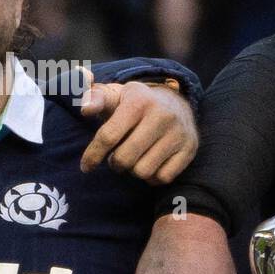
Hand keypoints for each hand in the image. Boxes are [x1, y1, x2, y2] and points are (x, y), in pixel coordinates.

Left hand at [79, 74, 197, 183]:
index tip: (86, 167)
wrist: (177, 103)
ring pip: (143, 171)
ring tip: (134, 159)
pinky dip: (152, 177)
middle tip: (116, 158)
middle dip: (115, 163)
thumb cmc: (136, 104)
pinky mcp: (190, 148)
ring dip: (133, 170)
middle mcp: (162, 115)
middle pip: (125, 159)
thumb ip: (95, 99)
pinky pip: (163, 177)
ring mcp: (178, 133)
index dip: (93, 155)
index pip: (108, 136)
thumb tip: (85, 109)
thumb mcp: (115, 95)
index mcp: (139, 101)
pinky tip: (150, 164)